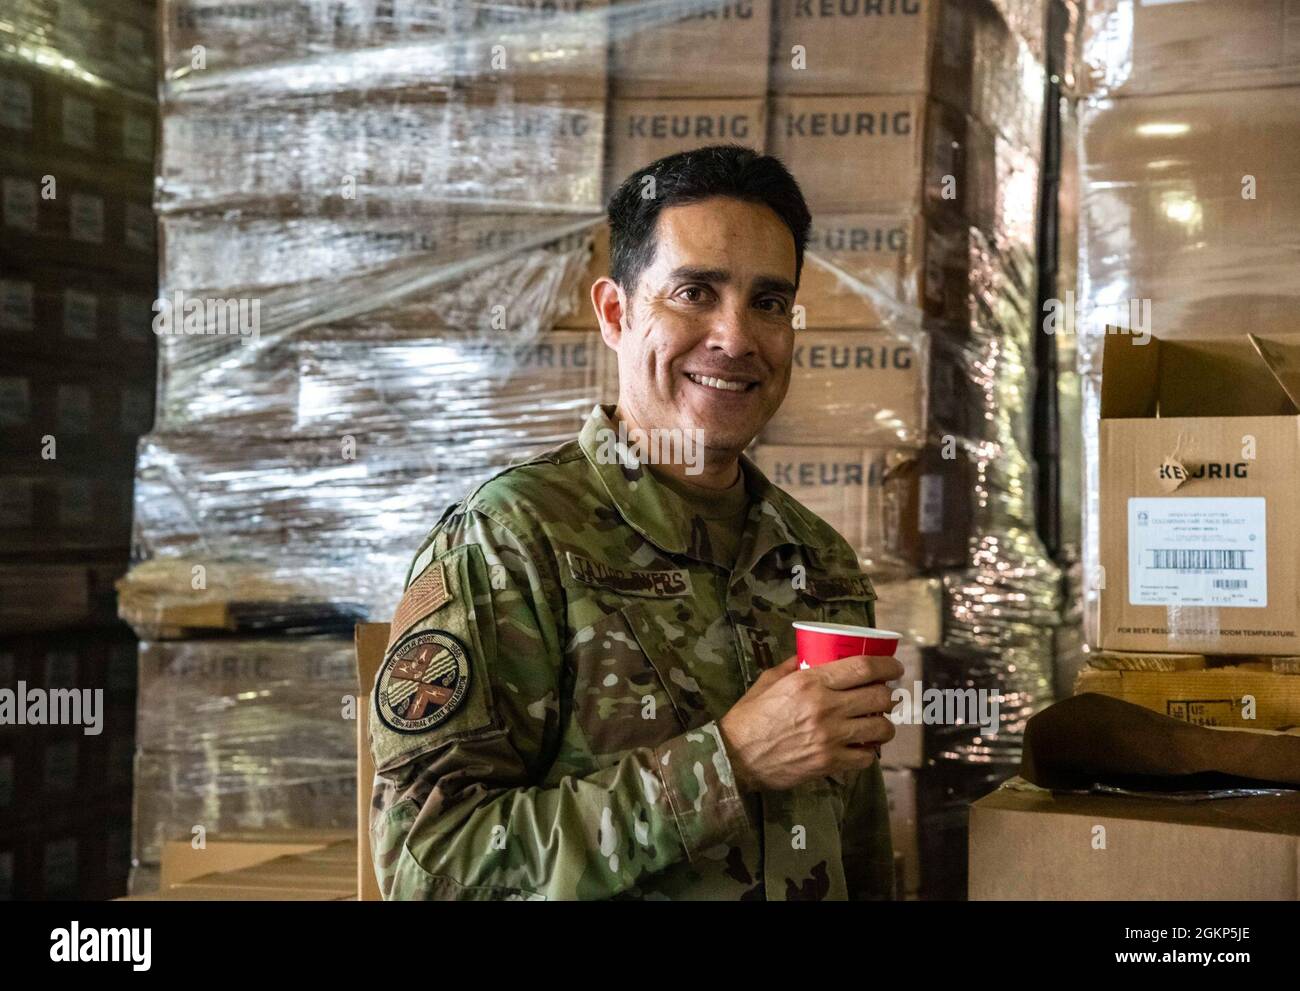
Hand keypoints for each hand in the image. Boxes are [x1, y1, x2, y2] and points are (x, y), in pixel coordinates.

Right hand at [718, 653, 903, 792]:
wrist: (735, 756)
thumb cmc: (750, 716)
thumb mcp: (769, 681)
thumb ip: (794, 666)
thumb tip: (812, 654)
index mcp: (810, 682)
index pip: (863, 668)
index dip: (887, 666)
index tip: (895, 668)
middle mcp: (825, 707)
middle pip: (878, 697)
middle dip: (888, 695)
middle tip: (885, 696)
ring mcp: (830, 737)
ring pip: (880, 728)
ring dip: (883, 724)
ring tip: (877, 723)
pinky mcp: (829, 763)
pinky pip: (867, 757)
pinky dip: (869, 751)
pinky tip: (862, 746)